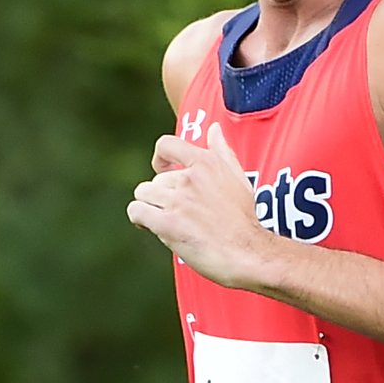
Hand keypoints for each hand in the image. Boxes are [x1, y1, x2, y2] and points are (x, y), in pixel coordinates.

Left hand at [128, 123, 271, 289]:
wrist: (247, 253)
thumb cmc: (243, 219)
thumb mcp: (238, 178)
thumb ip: (223, 151)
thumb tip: (215, 129)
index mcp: (206, 164)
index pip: (167, 145)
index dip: (160, 158)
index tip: (163, 169)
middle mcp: (190, 178)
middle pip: (155, 180)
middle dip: (162, 196)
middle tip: (179, 213)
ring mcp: (177, 201)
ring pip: (143, 194)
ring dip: (150, 207)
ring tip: (165, 219)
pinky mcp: (167, 223)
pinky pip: (136, 211)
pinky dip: (140, 218)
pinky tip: (152, 226)